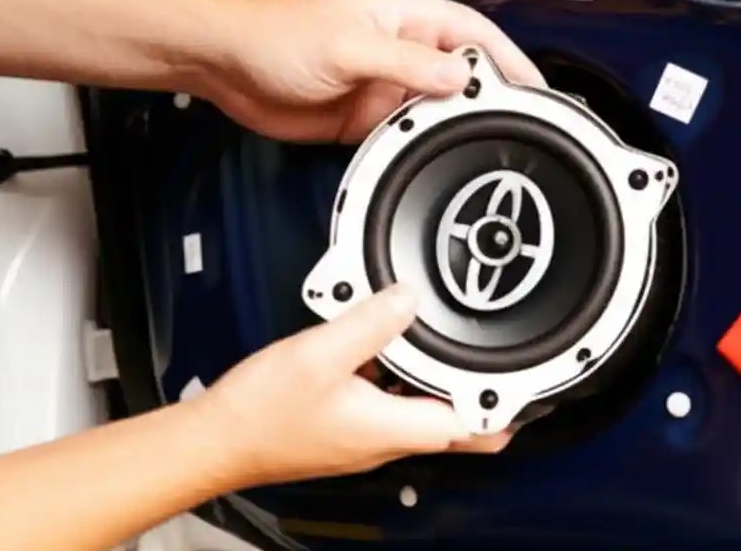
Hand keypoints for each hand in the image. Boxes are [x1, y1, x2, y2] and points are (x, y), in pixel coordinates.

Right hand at [191, 285, 510, 486]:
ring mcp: (364, 439)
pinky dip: (396, 380)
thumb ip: (369, 323)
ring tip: (440, 344)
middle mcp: (384, 441)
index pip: (468, 426)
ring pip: (417, 411)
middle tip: (495, 357)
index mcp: (390, 428)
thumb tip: (407, 298)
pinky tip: (380, 350)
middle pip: (450, 421)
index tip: (526, 386)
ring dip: (432, 381)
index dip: (502, 407)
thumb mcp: (319, 353)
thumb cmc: (260, 413)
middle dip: (474, 391)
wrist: (214, 440)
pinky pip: (386, 406)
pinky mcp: (345, 431)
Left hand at [198, 0, 544, 142]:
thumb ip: (407, 64)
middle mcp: (402, 51)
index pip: (475, 34)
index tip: (534, 86)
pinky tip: (433, 160)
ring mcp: (386, 86)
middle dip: (490, 100)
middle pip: (464, 76)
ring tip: (481, 148)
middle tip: (518, 127)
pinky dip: (421, 148)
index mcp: (406, 18)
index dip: (509, 59)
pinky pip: (406, 136)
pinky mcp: (367, 119)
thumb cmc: (276, 36)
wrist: (227, 66)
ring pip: (437, 110)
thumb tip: (461, 76)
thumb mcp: (349, 46)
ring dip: (455, 128)